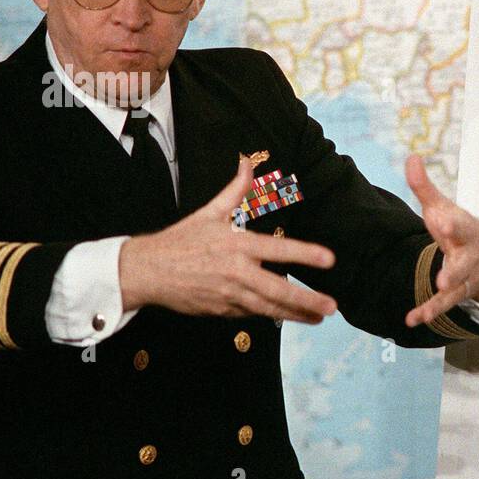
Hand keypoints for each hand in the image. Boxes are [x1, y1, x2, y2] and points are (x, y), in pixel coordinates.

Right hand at [119, 155, 338, 322]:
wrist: (146, 271)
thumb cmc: (180, 240)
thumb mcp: (209, 212)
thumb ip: (235, 190)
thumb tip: (247, 162)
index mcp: (236, 245)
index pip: (278, 249)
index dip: (305, 254)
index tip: (329, 259)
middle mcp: (236, 272)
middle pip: (278, 290)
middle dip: (307, 300)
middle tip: (331, 306)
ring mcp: (229, 295)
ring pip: (268, 309)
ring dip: (296, 314)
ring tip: (319, 317)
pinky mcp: (221, 311)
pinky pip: (251, 314)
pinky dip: (269, 315)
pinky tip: (289, 316)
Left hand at [403, 153, 478, 327]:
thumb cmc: (461, 229)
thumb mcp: (444, 207)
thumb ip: (425, 187)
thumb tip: (411, 157)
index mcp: (467, 231)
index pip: (461, 226)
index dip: (454, 224)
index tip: (444, 221)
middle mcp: (469, 256)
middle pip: (463, 264)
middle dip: (455, 271)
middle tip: (444, 278)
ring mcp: (465, 277)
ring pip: (456, 289)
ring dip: (444, 297)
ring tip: (430, 305)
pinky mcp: (457, 294)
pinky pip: (443, 304)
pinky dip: (429, 312)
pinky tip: (412, 319)